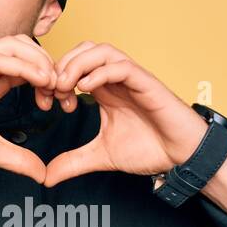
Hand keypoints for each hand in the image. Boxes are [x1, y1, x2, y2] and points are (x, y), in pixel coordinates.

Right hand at [0, 34, 70, 183]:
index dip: (51, 78)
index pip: (29, 65)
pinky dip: (22, 64)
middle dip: (50, 64)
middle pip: (27, 47)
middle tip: (63, 92)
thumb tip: (42, 174)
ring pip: (14, 45)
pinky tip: (39, 79)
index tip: (62, 103)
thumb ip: (18, 158)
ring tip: (54, 82)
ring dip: (39, 60)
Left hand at [42, 42, 208, 186]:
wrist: (181, 156)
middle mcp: (117, 80)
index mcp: (105, 90)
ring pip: (101, 51)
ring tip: (65, 85)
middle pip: (84, 50)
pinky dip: (99, 72)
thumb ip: (74, 162)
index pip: (74, 67)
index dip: (54, 78)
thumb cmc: (150, 149)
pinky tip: (85, 89)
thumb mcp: (101, 156)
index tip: (45, 102)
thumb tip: (47, 177)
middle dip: (61, 65)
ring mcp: (132, 79)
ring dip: (78, 63)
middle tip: (50, 91)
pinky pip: (121, 66)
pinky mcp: (147, 83)